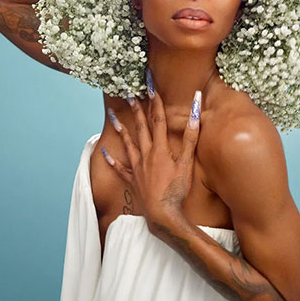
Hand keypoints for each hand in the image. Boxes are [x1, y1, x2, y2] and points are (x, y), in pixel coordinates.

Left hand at [103, 83, 201, 233]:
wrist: (163, 214)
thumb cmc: (177, 189)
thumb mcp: (187, 162)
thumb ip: (190, 136)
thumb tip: (195, 110)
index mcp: (160, 148)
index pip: (158, 119)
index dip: (155, 101)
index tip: (150, 86)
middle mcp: (146, 154)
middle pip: (141, 128)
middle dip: (137, 109)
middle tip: (129, 94)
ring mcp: (137, 168)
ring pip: (128, 144)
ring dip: (121, 129)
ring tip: (113, 116)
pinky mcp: (133, 181)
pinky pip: (120, 169)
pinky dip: (112, 160)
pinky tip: (104, 152)